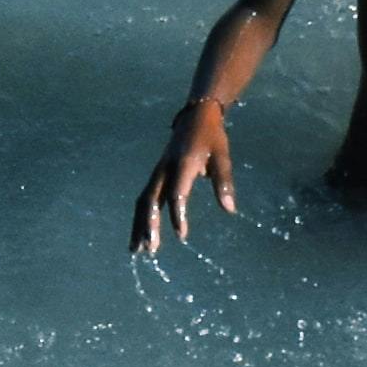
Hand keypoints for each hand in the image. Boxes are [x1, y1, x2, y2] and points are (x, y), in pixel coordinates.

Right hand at [131, 104, 234, 253]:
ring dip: (139, 225)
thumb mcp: (222, 156)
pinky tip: (140, 233)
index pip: (177, 194)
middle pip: (150, 200)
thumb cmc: (212, 137)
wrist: (195, 117)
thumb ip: (224, 182)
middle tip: (150, 249)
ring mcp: (157, 172)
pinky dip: (141, 217)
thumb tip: (230, 210)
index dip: (178, 215)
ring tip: (136, 249)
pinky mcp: (156, 175)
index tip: (182, 236)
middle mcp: (164, 169)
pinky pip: (144, 198)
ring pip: (143, 202)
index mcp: (182, 164)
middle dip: (148, 225)